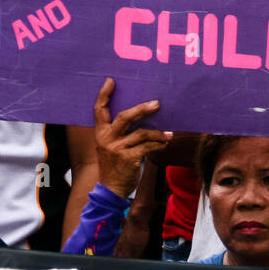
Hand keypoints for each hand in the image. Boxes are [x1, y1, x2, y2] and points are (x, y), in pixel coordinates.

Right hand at [92, 78, 172, 197]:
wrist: (111, 189)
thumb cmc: (114, 166)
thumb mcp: (109, 147)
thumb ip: (118, 133)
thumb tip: (140, 116)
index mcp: (100, 133)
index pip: (99, 110)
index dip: (104, 94)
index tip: (111, 80)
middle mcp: (107, 138)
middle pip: (125, 117)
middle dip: (142, 109)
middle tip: (157, 103)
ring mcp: (117, 149)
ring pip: (141, 133)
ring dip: (158, 133)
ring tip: (169, 134)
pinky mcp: (129, 159)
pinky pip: (148, 147)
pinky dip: (159, 144)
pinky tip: (165, 143)